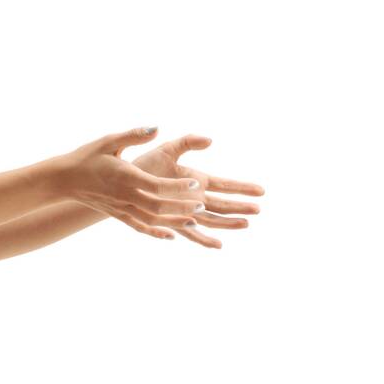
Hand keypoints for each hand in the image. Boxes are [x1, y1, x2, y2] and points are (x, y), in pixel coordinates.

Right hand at [58, 126, 204, 240]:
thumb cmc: (86, 157)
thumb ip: (134, 135)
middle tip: (202, 205)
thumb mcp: (108, 141)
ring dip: (173, 222)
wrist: (63, 179)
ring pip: (151, 219)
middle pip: (157, 206)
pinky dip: (155, 232)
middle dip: (181, 207)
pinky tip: (170, 235)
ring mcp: (120, 207)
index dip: (178, 186)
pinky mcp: (117, 214)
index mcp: (124, 175)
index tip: (197, 183)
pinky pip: (139, 226)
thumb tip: (156, 128)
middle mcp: (124, 194)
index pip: (156, 185)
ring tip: (194, 222)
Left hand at [130, 133, 263, 248]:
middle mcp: (193, 197)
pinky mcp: (172, 220)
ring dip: (227, 223)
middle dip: (240, 207)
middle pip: (222, 204)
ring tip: (245, 224)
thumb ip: (188, 143)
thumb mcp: (167, 150)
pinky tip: (217, 245)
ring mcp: (184, 210)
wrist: (121, 182)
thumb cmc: (144, 165)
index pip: (224, 185)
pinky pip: (190, 232)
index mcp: (196, 180)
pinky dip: (203, 238)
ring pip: (211, 219)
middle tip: (258, 209)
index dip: (242, 188)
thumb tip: (210, 139)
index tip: (261, 190)